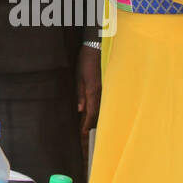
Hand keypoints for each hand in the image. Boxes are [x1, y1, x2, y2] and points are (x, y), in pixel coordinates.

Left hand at [75, 43, 100, 163]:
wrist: (95, 48)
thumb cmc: (85, 61)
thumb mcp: (78, 76)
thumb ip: (80, 93)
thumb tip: (80, 109)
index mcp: (93, 91)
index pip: (90, 113)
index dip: (86, 124)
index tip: (82, 133)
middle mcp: (100, 92)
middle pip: (96, 113)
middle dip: (90, 124)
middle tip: (84, 134)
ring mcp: (104, 89)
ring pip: (100, 107)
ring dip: (94, 117)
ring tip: (87, 126)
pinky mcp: (105, 85)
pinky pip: (102, 100)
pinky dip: (97, 108)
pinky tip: (93, 111)